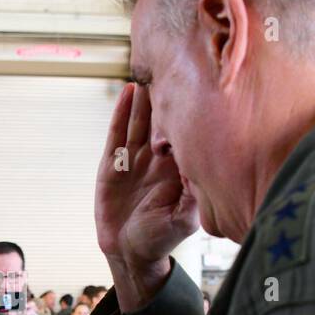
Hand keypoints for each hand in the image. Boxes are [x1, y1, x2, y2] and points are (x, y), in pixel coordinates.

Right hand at [95, 83, 199, 262]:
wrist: (129, 251)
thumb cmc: (161, 237)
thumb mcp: (184, 219)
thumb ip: (194, 197)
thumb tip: (202, 171)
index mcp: (179, 167)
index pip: (187, 132)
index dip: (191, 111)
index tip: (199, 85)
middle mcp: (158, 157)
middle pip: (164, 119)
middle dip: (170, 94)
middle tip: (176, 64)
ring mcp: (135, 157)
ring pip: (141, 120)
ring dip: (147, 97)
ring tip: (152, 70)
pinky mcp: (112, 163)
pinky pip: (117, 133)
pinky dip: (121, 113)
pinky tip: (127, 92)